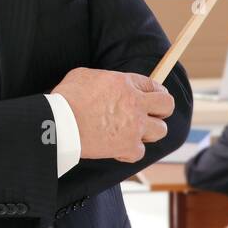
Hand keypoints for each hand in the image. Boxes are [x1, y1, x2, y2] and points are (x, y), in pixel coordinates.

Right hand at [50, 68, 173, 161]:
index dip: (156, 92)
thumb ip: (101, 78)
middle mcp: (135, 103)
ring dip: (149, 132)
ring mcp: (134, 126)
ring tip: (135, 133)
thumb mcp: (83, 75)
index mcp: (125, 83)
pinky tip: (119, 149)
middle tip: (152, 115)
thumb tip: (101, 84)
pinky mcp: (127, 146)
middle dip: (162, 110)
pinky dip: (130, 152)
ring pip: (160, 130)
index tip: (154, 98)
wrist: (61, 124)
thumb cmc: (66, 98)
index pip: (153, 85)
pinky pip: (140, 152)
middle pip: (167, 106)